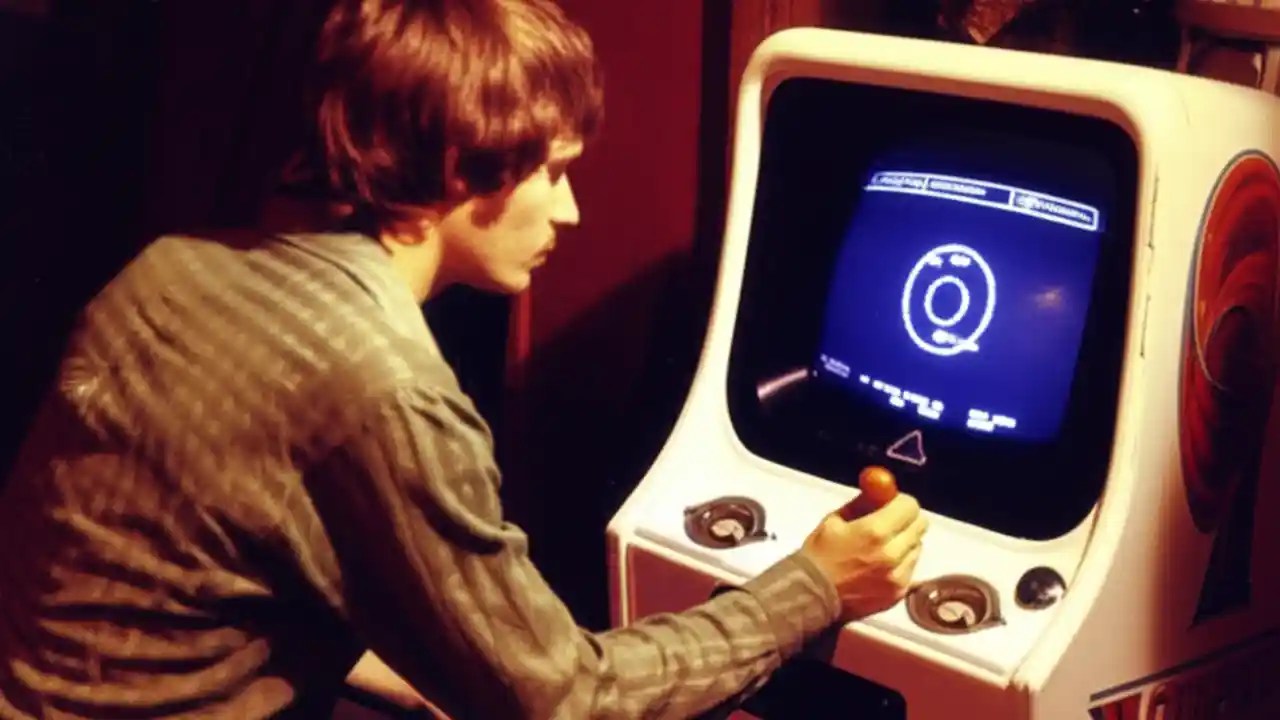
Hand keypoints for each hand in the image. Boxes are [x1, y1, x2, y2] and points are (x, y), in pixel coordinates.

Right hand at [799, 493, 927, 620]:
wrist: (810, 596)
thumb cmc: (819, 555)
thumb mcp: (834, 520)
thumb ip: (862, 503)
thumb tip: (880, 489)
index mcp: (874, 531)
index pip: (909, 506)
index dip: (901, 501)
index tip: (892, 503)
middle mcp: (892, 553)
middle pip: (920, 525)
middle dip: (907, 519)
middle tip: (892, 522)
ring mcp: (897, 576)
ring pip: (917, 547)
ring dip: (905, 542)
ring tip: (883, 547)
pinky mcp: (898, 593)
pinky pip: (911, 568)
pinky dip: (901, 563)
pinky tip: (881, 566)